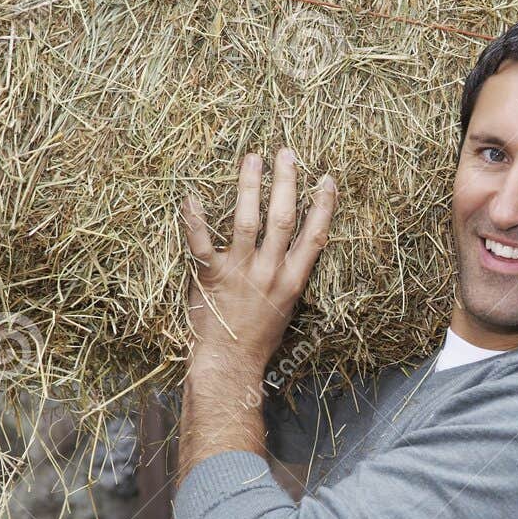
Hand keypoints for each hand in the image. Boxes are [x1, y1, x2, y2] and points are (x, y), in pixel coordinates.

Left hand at [182, 148, 335, 370]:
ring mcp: (240, 273)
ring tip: (252, 159)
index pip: (315, 235)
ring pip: (248, 221)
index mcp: (292, 281)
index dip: (323, 205)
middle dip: (287, 182)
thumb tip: (296, 251)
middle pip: (283, 218)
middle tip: (286, 153)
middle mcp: (269, 272)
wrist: (229, 365)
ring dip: (250, 187)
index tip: (326, 179)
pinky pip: (201, 244)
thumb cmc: (257, 341)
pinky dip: (194, 220)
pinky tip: (190, 197)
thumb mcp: (286, 309)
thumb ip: (289, 277)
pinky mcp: (211, 277)